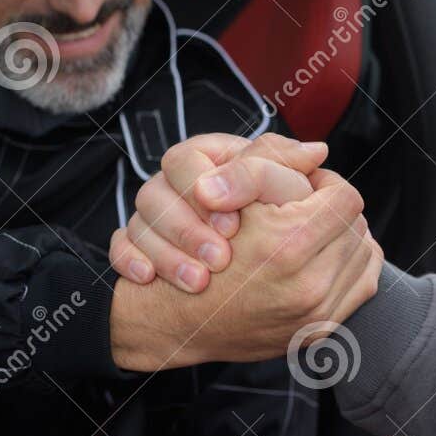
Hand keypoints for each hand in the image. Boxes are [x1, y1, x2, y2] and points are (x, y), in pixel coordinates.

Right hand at [109, 166, 382, 370]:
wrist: (183, 320)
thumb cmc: (199, 253)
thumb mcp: (226, 195)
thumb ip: (271, 163)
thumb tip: (320, 151)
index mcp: (288, 245)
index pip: (344, 197)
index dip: (325, 184)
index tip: (306, 187)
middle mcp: (309, 285)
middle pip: (357, 225)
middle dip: (335, 212)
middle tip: (308, 210)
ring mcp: (319, 313)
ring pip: (365, 254)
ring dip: (344, 238)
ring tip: (313, 233)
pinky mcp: (323, 330)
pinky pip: (363, 285)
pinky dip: (350, 267)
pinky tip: (323, 259)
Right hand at [112, 133, 328, 292]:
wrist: (209, 275)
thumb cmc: (250, 208)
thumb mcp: (267, 181)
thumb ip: (285, 164)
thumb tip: (317, 153)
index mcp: (200, 159)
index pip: (186, 159)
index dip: (212, 193)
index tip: (235, 224)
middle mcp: (169, 184)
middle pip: (156, 193)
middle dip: (189, 230)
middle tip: (221, 259)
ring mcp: (146, 217)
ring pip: (138, 222)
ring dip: (168, 253)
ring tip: (198, 282)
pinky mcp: (130, 246)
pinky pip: (118, 246)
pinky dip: (130, 260)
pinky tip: (148, 278)